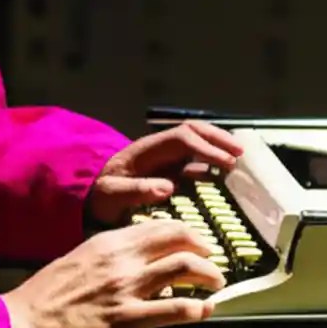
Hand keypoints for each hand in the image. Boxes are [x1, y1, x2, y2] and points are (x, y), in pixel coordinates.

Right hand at [1, 220, 224, 327]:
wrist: (24, 324)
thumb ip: (108, 257)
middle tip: (212, 259)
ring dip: (209, 275)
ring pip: (185, 268)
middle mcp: (122, 259)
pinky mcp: (129, 319)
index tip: (196, 241)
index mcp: (108, 242)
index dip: (185, 232)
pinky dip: (198, 308)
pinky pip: (176, 308)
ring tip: (216, 283)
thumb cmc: (45, 297)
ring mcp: (127, 288)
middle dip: (203, 248)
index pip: (159, 226)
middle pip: (178, 240)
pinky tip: (205, 310)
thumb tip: (135, 261)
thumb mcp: (78, 261)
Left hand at [88, 121, 244, 225]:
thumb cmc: (98, 194)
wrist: (86, 193)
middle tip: (241, 152)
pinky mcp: (162, 169)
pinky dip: (207, 163)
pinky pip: (189, 161)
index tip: (227, 162)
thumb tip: (168, 187)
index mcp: (147, 150)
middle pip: (192, 132)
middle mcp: (157, 149)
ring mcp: (161, 158)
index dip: (207, 148)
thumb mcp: (110, 195)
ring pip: (194, 143)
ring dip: (215, 147)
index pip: (183, 139)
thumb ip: (136, 190)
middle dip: (218, 138)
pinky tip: (218, 174)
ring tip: (237, 159)